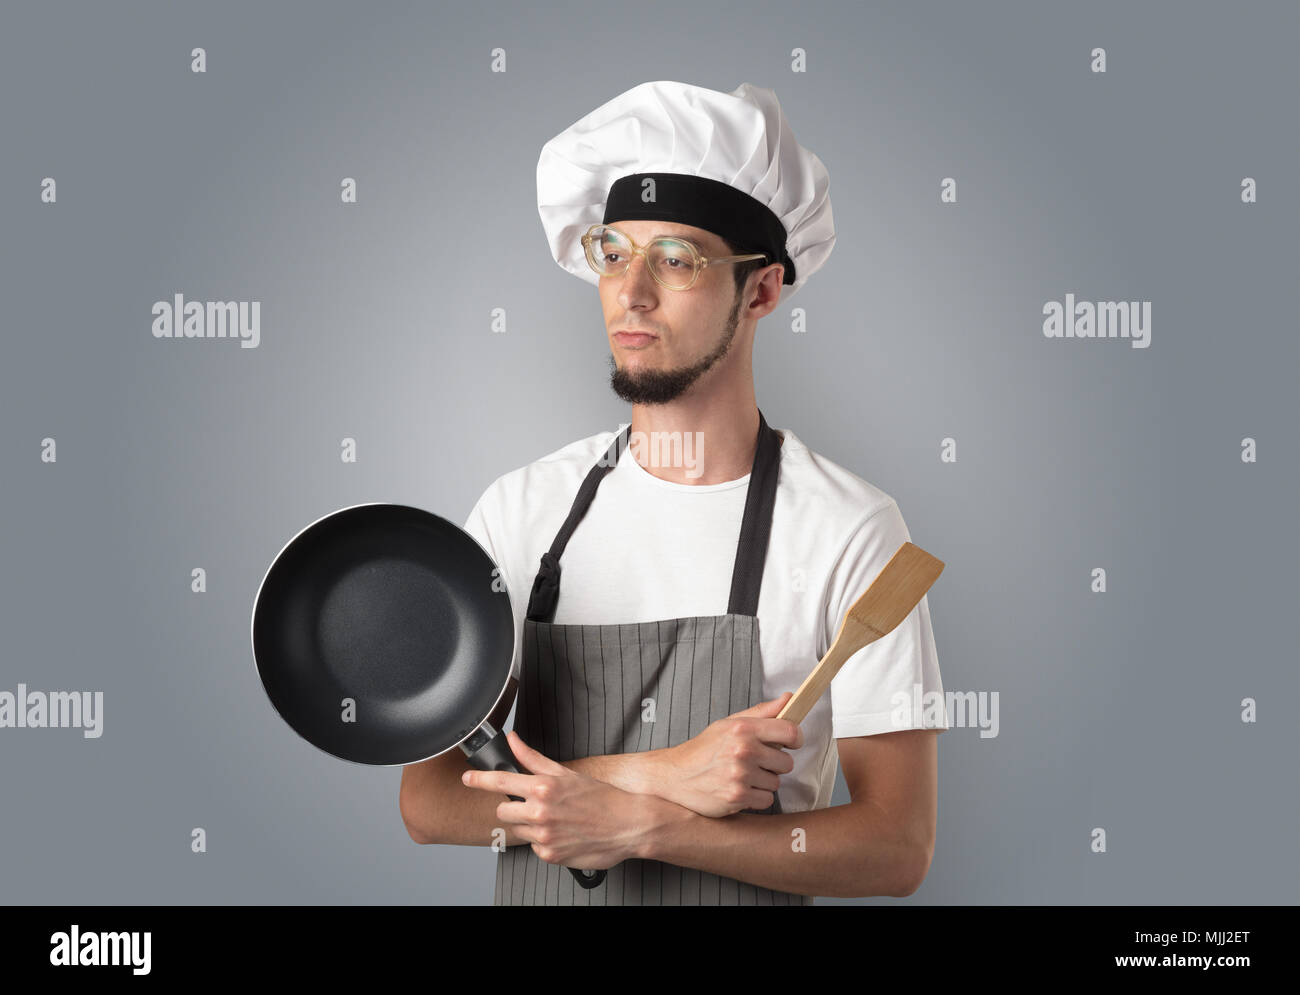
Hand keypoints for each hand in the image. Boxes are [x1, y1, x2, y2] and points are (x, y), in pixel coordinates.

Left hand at [461, 731, 653, 869]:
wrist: (628, 825)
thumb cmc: (601, 798)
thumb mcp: (566, 773)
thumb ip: (533, 758)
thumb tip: (514, 740)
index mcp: (543, 788)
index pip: (500, 781)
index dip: (479, 779)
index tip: (467, 778)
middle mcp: (540, 813)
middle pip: (503, 810)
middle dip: (514, 807)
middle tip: (537, 804)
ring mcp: (544, 836)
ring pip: (517, 829)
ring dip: (529, 824)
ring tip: (554, 819)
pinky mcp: (549, 855)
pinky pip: (534, 847)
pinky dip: (543, 841)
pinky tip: (561, 833)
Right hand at [657, 691, 802, 817]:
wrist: (674, 776)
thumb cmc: (703, 749)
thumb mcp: (728, 724)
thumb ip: (761, 712)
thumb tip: (789, 698)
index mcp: (743, 728)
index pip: (790, 731)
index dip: (796, 739)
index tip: (792, 743)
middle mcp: (743, 750)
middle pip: (787, 762)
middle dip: (775, 764)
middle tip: (756, 762)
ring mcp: (740, 775)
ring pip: (776, 783)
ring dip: (764, 782)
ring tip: (743, 776)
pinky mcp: (737, 797)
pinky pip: (766, 800)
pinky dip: (756, 798)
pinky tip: (740, 790)